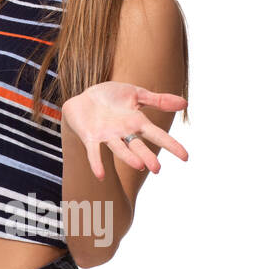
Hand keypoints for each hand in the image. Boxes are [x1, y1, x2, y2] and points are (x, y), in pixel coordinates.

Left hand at [61, 81, 188, 179]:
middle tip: (157, 169)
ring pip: (119, 149)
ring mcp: (107, 136)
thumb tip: (185, 103)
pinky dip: (96, 162)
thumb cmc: (111, 96)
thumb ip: (158, 100)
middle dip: (147, 156)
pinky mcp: (90, 137)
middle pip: (138, 146)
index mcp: (137, 122)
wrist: (84, 97)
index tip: (185, 157)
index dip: (171, 145)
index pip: (157, 135)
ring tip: (139, 165)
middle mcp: (124, 132)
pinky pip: (94, 151)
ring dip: (128, 157)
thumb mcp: (136, 94)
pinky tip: (100, 175)